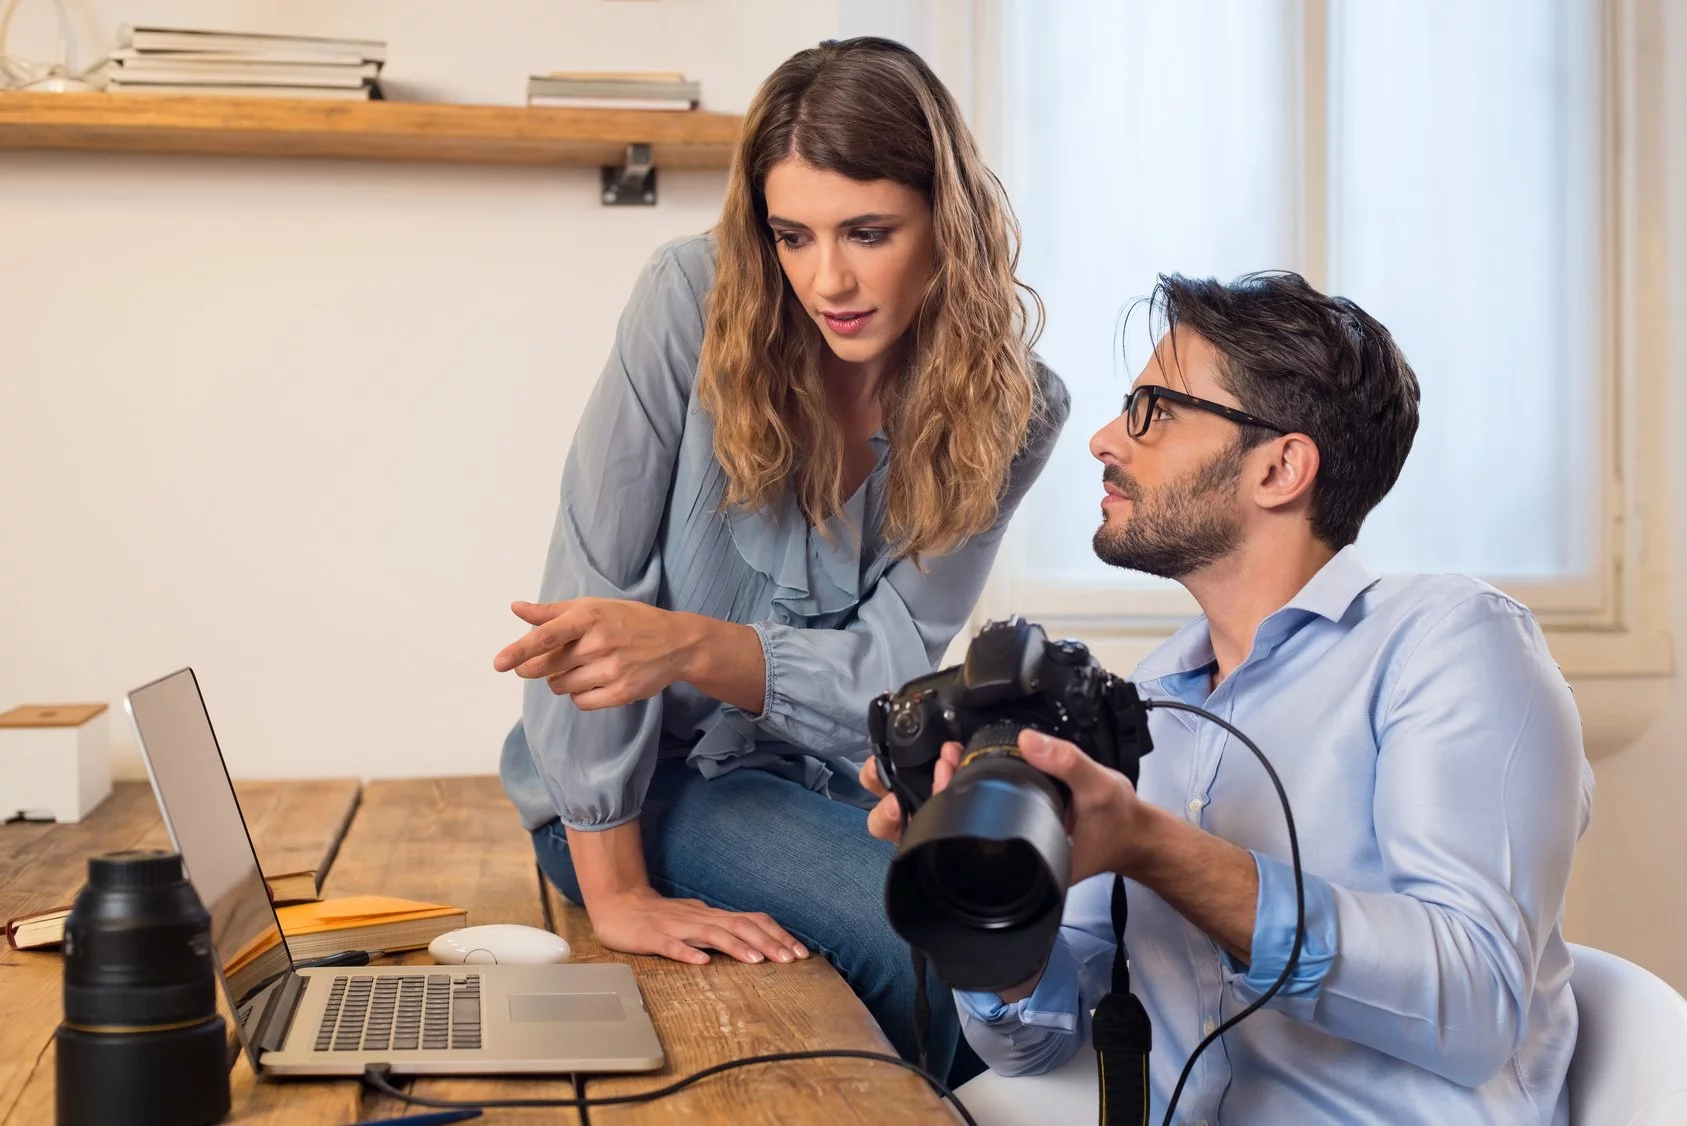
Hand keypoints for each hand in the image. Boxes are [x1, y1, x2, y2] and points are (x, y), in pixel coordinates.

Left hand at [493, 598, 693, 709]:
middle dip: (537, 668)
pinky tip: (596, 681)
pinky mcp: (621, 693)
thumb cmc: (629, 621)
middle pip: (547, 667)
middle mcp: (598, 644)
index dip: (520, 650)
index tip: (499, 663)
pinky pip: (580, 702)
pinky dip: (581, 695)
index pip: (547, 635)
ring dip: (562, 680)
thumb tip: (516, 608)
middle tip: (550, 662)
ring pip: (560, 686)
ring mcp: (611, 670)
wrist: (676, 643)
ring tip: (584, 666)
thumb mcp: (593, 607)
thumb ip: (552, 612)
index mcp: (588, 617)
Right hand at [586, 886, 808, 966]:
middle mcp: (699, 918)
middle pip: (739, 926)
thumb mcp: (696, 921)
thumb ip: (721, 930)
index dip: (776, 935)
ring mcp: (676, 926)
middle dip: (767, 942)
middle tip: (790, 959)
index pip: (751, 921)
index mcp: (711, 916)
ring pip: (711, 934)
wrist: (617, 905)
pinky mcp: (652, 937)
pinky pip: (671, 946)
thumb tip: (754, 942)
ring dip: (736, 947)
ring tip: (757, 961)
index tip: (799, 952)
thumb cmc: (659, 918)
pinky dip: (688, 953)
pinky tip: (701, 963)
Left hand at [860, 730, 1149, 882]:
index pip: (953, 850)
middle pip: (936, 843)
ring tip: (946, 759)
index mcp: (1018, 865)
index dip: (928, 820)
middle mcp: (1001, 861)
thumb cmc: (1116, 821)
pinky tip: (958, 765)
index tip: (937, 779)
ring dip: (939, 793)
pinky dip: (958, 791)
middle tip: (932, 767)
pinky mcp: (1007, 831)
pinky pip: (969, 816)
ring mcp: (1000, 847)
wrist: (1134, 835)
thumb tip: (1028, 739)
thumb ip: (1065, 761)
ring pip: (949, 829)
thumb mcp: (1099, 786)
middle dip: (920, 805)